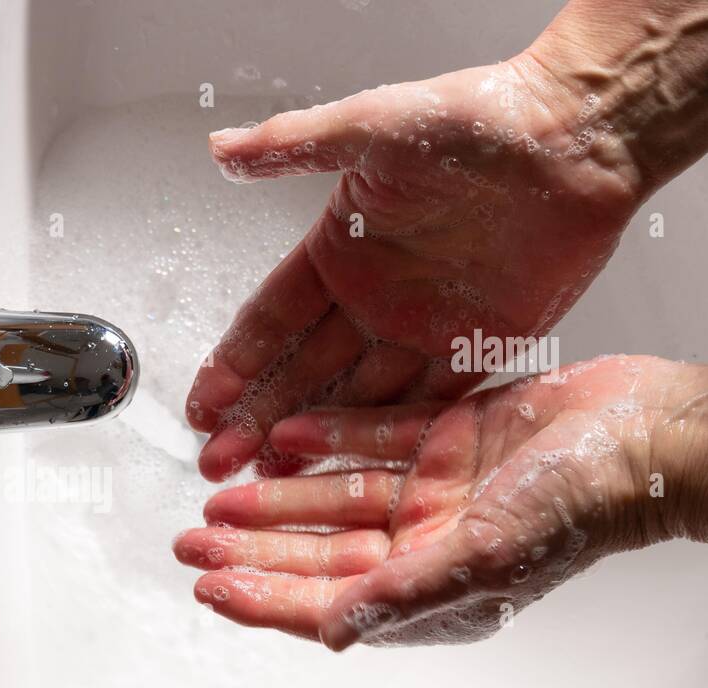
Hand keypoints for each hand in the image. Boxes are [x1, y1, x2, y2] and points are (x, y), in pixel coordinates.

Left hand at [174, 355, 707, 647]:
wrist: (647, 434)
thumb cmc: (588, 504)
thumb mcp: (485, 556)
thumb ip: (402, 593)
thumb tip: (334, 631)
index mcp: (433, 590)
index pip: (327, 603)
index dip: (263, 598)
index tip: (209, 587)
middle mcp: (426, 545)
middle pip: (317, 554)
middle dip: (252, 550)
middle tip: (192, 541)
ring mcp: (434, 493)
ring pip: (333, 499)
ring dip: (277, 498)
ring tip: (219, 495)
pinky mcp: (445, 443)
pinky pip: (371, 444)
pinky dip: (328, 441)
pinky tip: (283, 438)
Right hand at [185, 53, 643, 481]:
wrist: (578, 135)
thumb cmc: (477, 117)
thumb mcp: (372, 125)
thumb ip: (294, 145)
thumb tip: (221, 150)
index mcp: (339, 250)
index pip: (271, 321)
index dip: (233, 366)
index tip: (200, 409)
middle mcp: (373, 296)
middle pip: (301, 371)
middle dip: (255, 419)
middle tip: (215, 463)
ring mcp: (421, 327)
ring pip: (353, 398)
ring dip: (309, 439)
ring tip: (265, 478)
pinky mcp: (475, 348)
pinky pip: (422, 403)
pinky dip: (386, 437)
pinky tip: (350, 469)